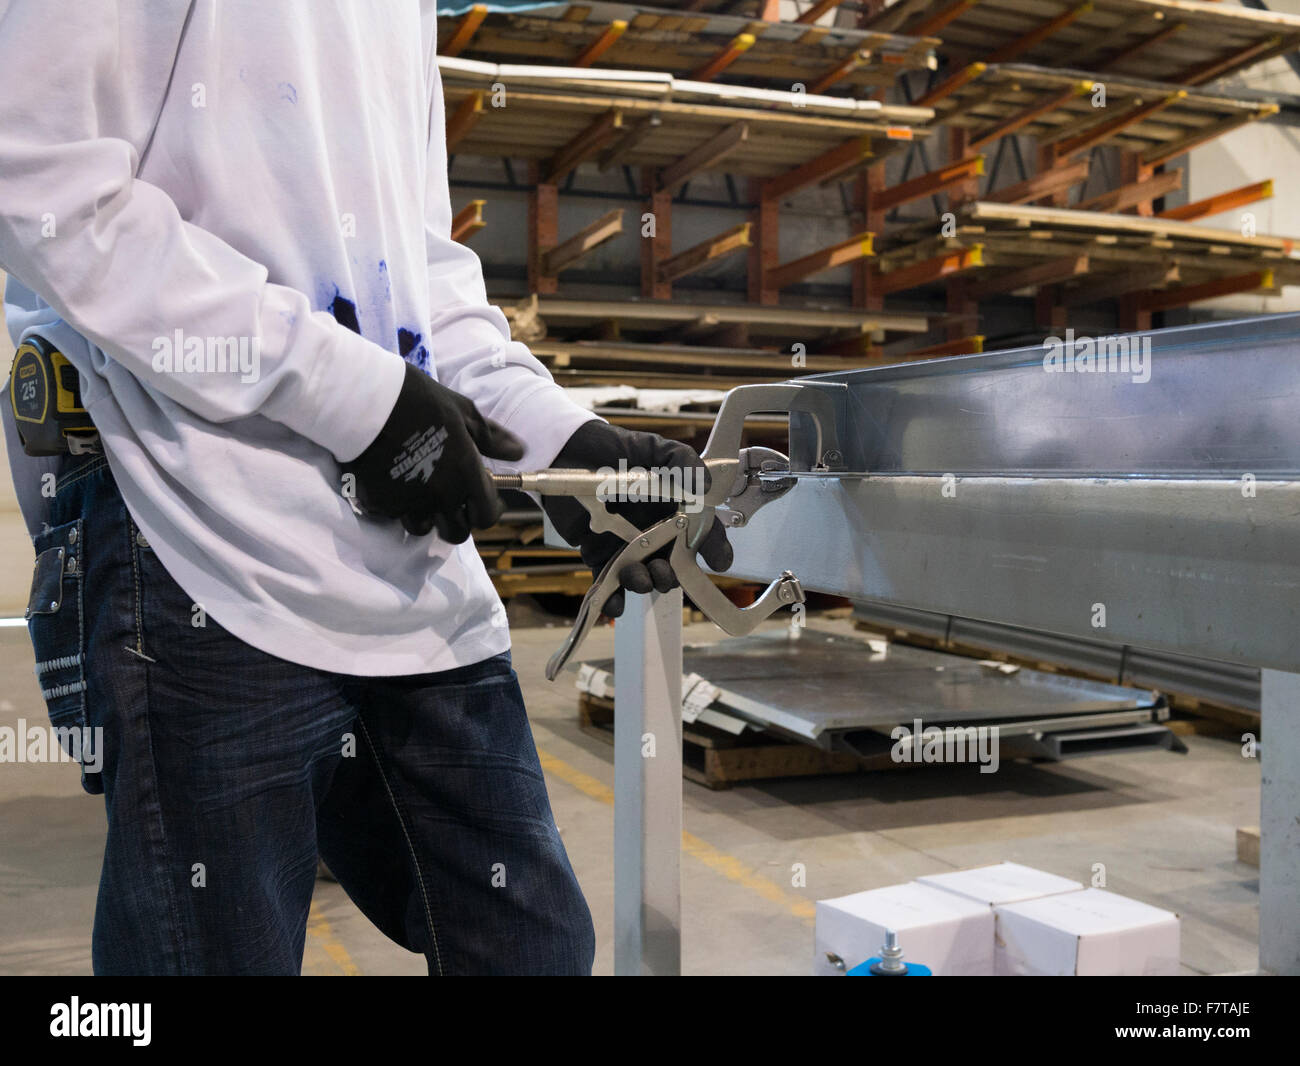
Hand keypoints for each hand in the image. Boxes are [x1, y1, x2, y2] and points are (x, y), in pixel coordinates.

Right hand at [344, 362, 523, 541]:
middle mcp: (440, 496)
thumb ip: (492, 438)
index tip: (483, 500)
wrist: (365, 400)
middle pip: (457, 533)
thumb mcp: (463, 412)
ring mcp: (408, 503)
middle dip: (457, 520)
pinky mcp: (379, 503)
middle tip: (452, 500)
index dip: (487, 510)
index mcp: (465, 475)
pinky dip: (397, 505)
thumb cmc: (420, 400)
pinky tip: (394, 482)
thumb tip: (518, 452)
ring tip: (421, 492)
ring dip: (426, 517)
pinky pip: (394, 515)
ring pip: (423, 528)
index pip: (487, 516)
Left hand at [542, 421, 732, 617]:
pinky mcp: (598, 553)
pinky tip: (614, 604)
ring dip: (645, 584)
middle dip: (673, 574)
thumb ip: (681, 461)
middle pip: (674, 562)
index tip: (719, 560)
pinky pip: (608, 583)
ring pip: (644, 575)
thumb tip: (705, 486)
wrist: (568, 451)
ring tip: (639, 577)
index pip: (701, 531)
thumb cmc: (613, 448)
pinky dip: (612, 599)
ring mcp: (626, 545)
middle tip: (665, 570)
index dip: (713, 547)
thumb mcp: (653, 448)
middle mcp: (654, 530)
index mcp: (673, 507)